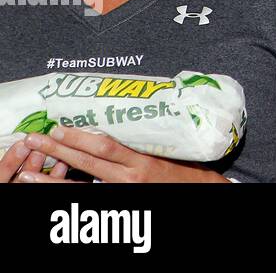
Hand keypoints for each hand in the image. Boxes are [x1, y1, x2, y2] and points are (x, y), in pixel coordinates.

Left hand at [14, 127, 227, 182]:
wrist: (199, 192)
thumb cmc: (187, 169)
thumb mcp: (168, 149)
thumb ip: (144, 139)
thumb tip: (119, 120)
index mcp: (143, 161)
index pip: (106, 148)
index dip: (80, 138)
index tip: (58, 127)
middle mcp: (130, 179)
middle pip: (87, 164)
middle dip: (58, 151)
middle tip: (34, 139)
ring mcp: (123, 193)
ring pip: (80, 186)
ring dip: (51, 178)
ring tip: (27, 172)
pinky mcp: (122, 202)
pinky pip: (89, 197)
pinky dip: (68, 191)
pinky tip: (51, 187)